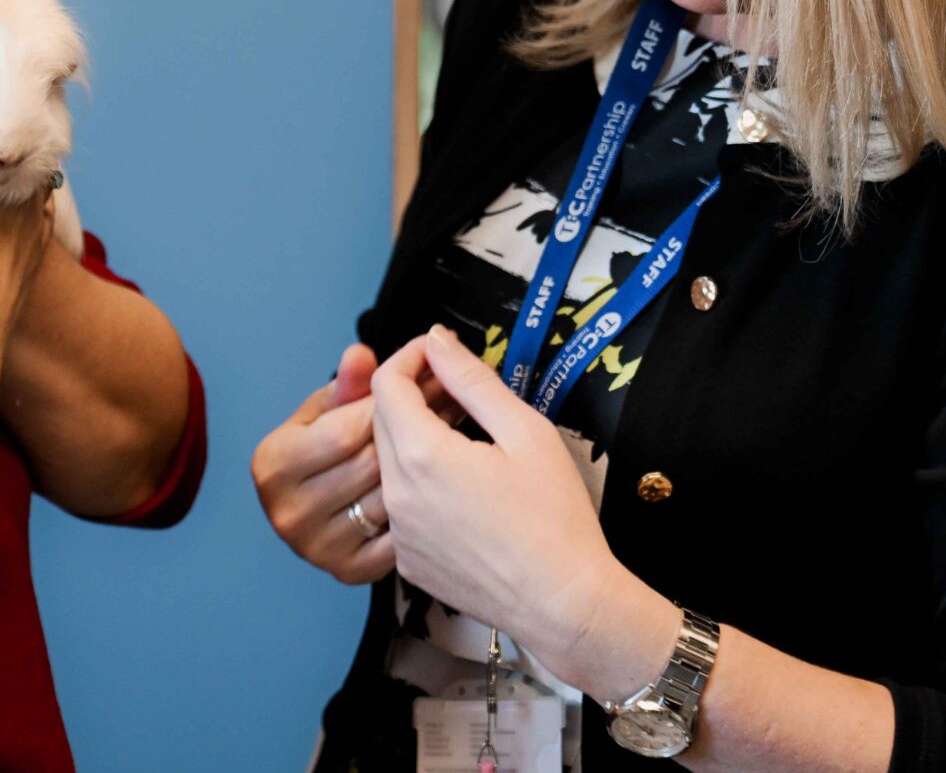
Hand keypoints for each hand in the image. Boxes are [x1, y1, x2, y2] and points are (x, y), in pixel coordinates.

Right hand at [251, 343, 458, 585]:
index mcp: (273, 465)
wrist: (317, 504)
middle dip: (415, 426)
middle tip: (451, 397)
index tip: (424, 378)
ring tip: (455, 431)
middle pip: (371, 464)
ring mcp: (316, 549)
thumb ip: (346, 384)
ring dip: (429, 463)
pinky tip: (441, 481)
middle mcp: (288, 513)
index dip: (389, 404)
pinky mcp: (348, 571)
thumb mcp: (325, 409)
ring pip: (390, 498)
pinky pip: (399, 534)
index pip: (345, 430)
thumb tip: (361, 354)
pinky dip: (421, 508)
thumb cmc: (323, 447)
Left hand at [371, 324, 634, 695]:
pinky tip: (459, 485)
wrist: (565, 605)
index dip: (409, 357)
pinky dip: (417, 484)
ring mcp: (398, 535)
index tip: (438, 351)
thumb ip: (472, 379)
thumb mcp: (524, 431)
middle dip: (409, 393)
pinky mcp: (407, 564)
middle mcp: (396, 495)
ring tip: (459, 432)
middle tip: (453, 386)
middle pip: (380, 422)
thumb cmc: (555, 516)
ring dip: (411, 438)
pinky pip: (399, 508)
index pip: (386, 385)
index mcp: (421, 455)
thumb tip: (437, 340)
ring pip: (388, 465)